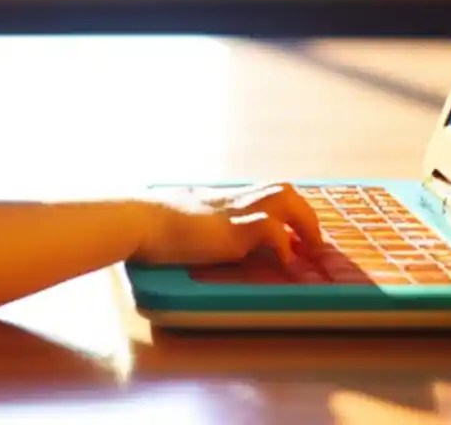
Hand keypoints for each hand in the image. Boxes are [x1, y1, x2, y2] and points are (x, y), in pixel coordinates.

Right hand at [132, 182, 323, 264]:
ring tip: (310, 248)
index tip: (295, 230)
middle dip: (304, 214)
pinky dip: (282, 243)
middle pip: (282, 190)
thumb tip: (180, 228)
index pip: (262, 194)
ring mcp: (232, 212)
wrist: (137, 220)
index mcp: (219, 199)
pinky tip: (283, 260)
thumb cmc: (146, 223)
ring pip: (284, 197)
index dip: (283, 209)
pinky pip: (270, 228)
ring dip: (304, 221)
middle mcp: (231, 200)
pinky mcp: (231, 230)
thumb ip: (189, 219)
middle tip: (313, 242)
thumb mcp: (176, 217)